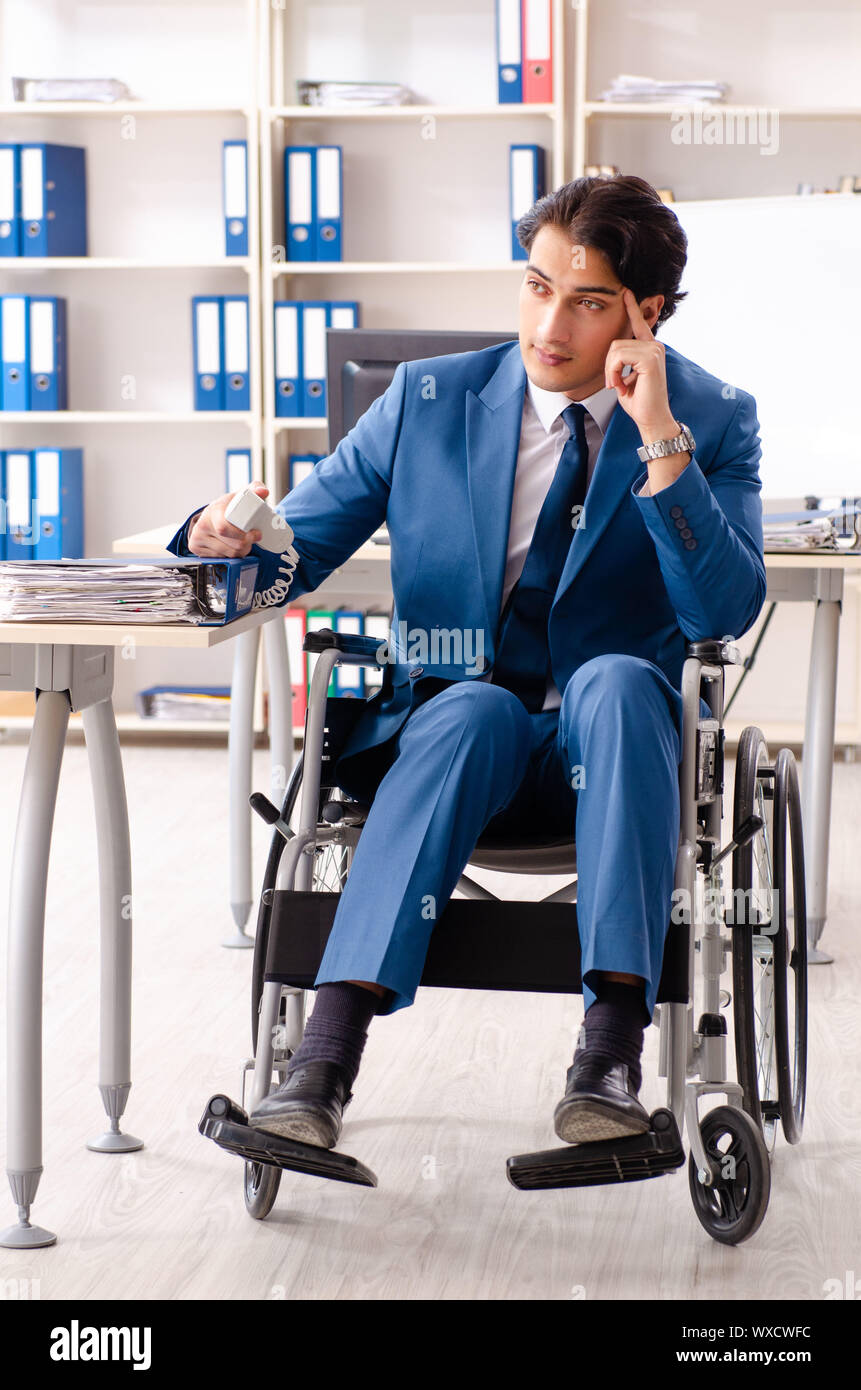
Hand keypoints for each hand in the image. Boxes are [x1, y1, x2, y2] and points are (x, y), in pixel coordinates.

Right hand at [187, 482, 268, 556]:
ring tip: (244, 542)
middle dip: (247, 545)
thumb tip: (263, 492)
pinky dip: (231, 556)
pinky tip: (232, 546)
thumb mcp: (241, 495)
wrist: (210, 514)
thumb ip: (255, 489)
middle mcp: (202, 526)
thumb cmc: (227, 506)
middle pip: (231, 546)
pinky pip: (221, 559)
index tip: (256, 534)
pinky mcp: (196, 549)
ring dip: (241, 552)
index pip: (224, 528)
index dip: (242, 535)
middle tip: (253, 539)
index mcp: (213, 511)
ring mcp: (198, 538)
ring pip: (228, 555)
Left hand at [604, 288, 675, 438]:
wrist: (652, 419)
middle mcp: (654, 346)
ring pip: (615, 350)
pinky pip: (618, 357)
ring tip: (618, 386)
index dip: (632, 308)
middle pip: (616, 342)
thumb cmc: (639, 402)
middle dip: (609, 365)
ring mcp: (654, 350)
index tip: (625, 293)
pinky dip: (613, 373)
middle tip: (613, 384)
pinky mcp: (650, 358)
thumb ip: (621, 362)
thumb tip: (612, 354)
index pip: (639, 324)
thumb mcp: (626, 378)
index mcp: (650, 349)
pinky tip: (620, 386)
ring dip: (610, 371)